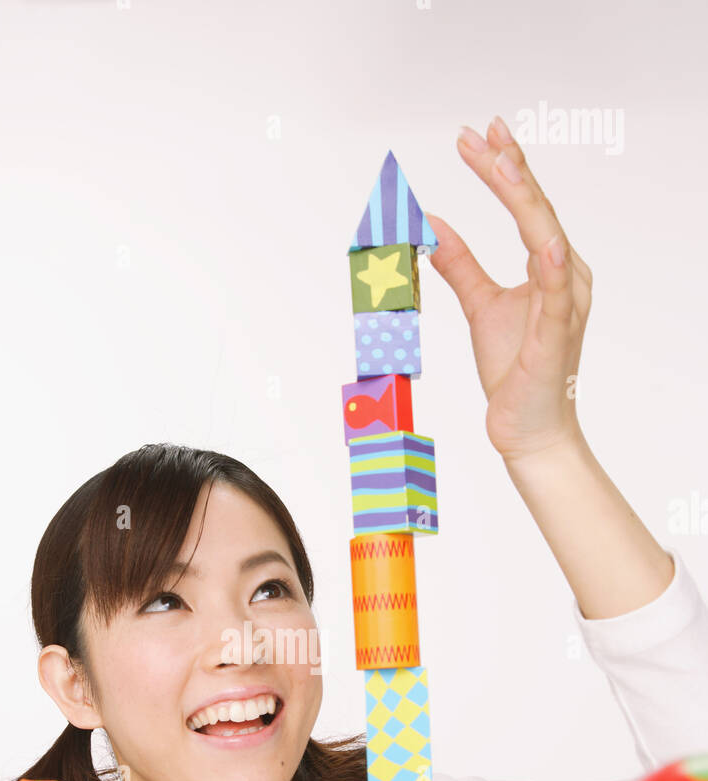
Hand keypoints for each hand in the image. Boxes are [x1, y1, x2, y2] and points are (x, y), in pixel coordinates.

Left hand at [427, 115, 592, 468]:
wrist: (528, 427)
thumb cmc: (515, 369)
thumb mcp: (480, 305)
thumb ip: (461, 263)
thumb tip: (433, 225)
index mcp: (551, 266)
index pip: (526, 206)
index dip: (503, 168)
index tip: (478, 136)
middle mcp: (566, 277)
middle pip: (537, 211)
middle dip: (509, 169)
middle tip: (482, 134)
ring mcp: (565, 305)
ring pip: (548, 240)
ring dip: (525, 201)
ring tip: (503, 164)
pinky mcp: (555, 337)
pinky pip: (557, 297)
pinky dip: (551, 268)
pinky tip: (543, 243)